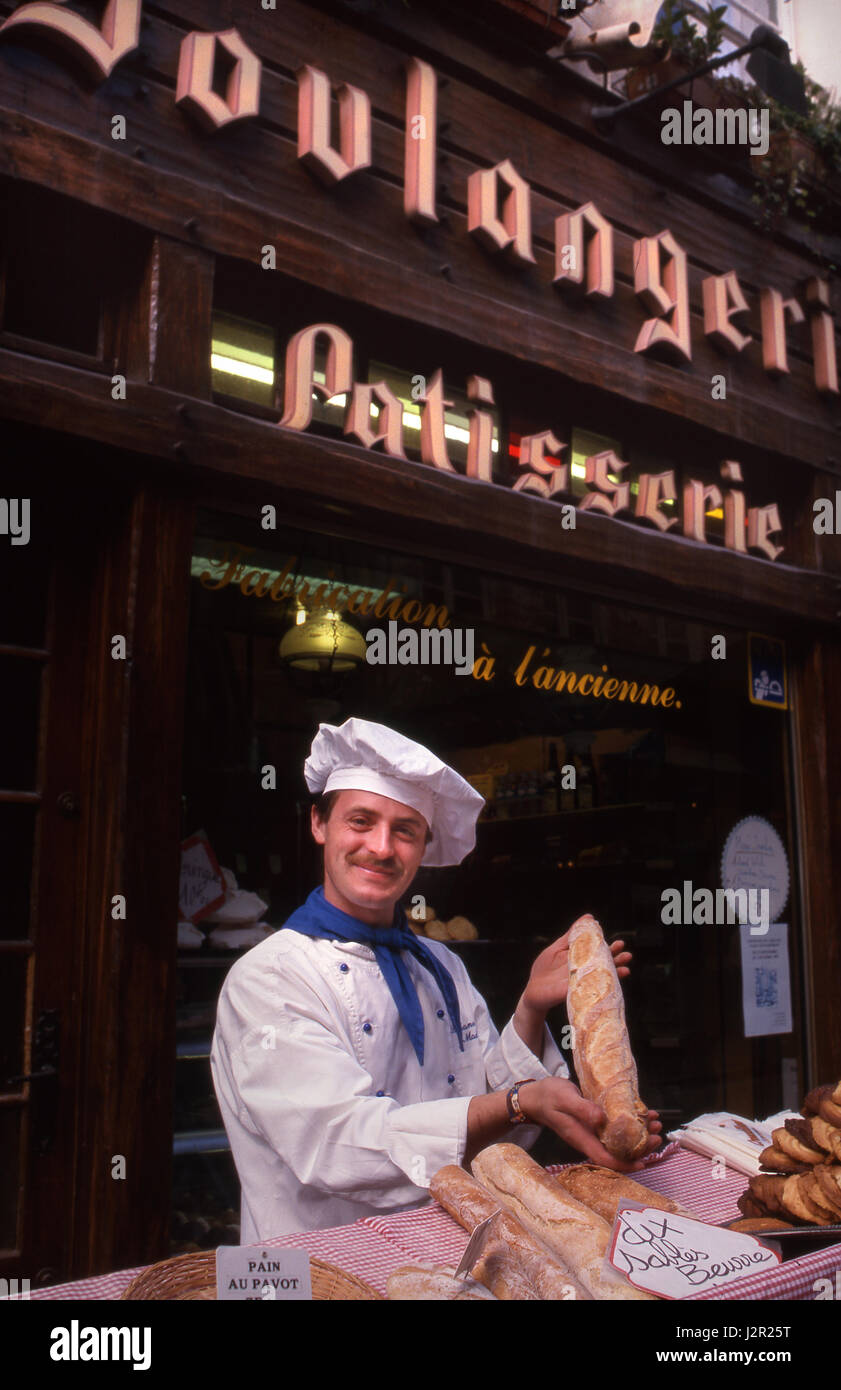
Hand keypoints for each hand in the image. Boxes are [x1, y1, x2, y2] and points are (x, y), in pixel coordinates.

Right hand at [518, 1078, 660, 1172]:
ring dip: (639, 1135)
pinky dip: (631, 1124)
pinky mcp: (595, 1123)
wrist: (536, 1097)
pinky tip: (643, 1114)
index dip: (625, 1164)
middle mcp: (590, 1139)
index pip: (606, 1159)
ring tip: (655, 1122)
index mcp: (582, 1138)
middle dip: (640, 1148)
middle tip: (657, 1135)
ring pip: (620, 1142)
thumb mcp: (565, 1098)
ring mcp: (593, 1132)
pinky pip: (616, 1129)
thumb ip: (582, 1109)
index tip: (643, 1162)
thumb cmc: (549, 1096)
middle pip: (618, 1153)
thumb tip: (601, 1119)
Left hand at [519, 931, 631, 1017]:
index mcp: (582, 960)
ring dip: (615, 974)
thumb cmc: (545, 969)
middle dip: (617, 960)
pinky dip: (599, 987)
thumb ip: (571, 935)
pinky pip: (589, 991)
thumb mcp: (558, 948)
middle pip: (605, 966)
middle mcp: (585, 972)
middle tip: (627, 955)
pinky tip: (608, 984)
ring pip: (602, 978)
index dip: (611, 948)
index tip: (621, 943)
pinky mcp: (574, 994)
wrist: (533, 990)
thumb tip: (588, 917)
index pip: (600, 954)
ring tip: (626, 969)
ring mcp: (582, 984)